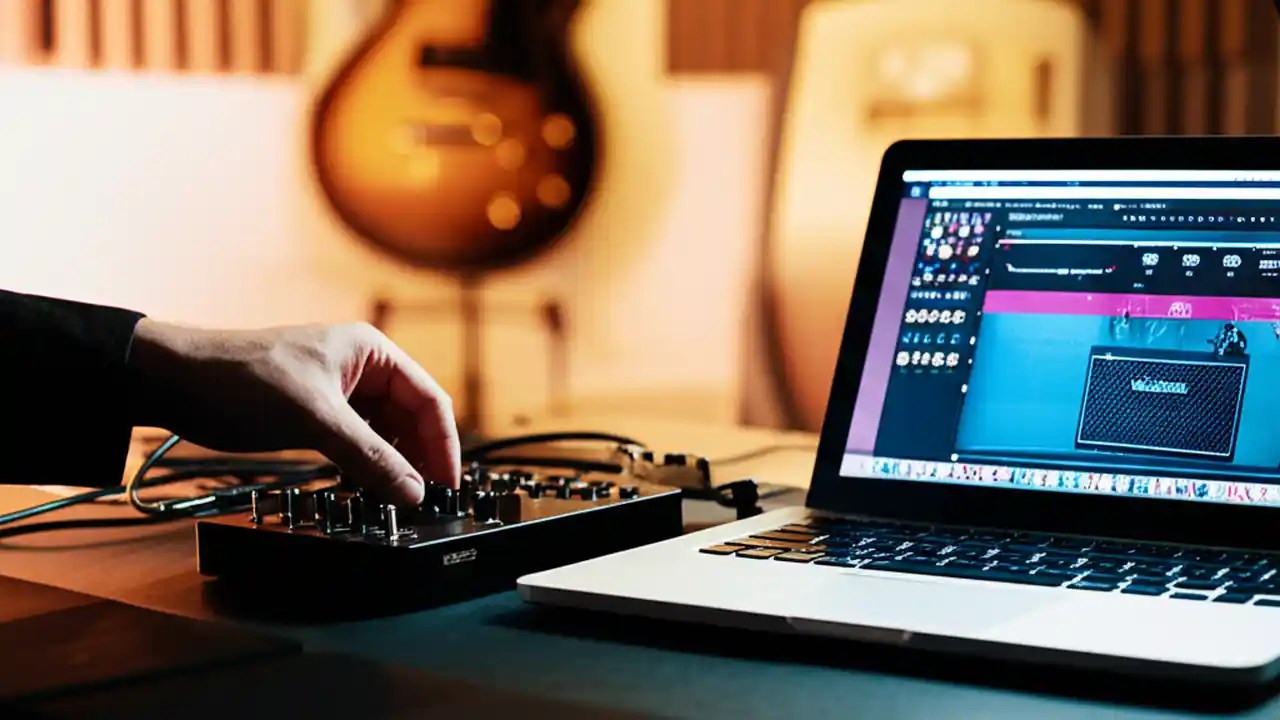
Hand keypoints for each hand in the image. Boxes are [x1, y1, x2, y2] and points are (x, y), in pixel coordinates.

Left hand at [127, 319, 459, 504]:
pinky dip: (365, 469)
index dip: (444, 445)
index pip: (429, 399)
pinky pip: (357, 446)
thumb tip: (413, 491)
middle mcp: (362, 370)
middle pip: (412, 421)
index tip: (447, 485)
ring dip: (392, 467)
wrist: (174, 382)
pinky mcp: (316, 417)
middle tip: (424, 501)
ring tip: (396, 501)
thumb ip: (369, 457)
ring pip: (385, 437)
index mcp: (372, 352)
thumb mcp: (315, 418)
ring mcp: (339, 394)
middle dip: (419, 459)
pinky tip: (365, 491)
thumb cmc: (239, 377)